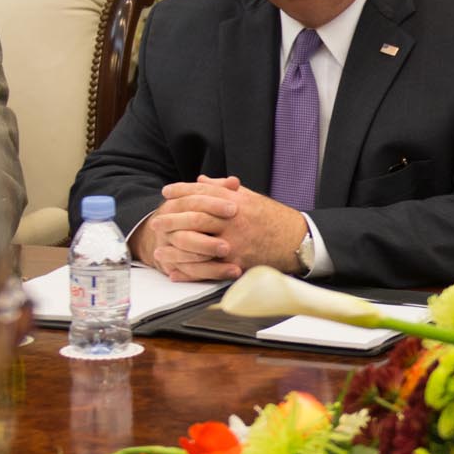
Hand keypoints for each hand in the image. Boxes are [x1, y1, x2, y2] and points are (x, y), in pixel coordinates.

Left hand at [134, 175, 307, 281]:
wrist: (297, 242)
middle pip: (196, 216)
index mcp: (237, 201)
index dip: (182, 190)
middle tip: (156, 220)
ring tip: (159, 249)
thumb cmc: (274, 219)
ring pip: (198, 242)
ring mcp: (235, 242)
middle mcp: (234, 220)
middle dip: (173, 218)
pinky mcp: (237, 263)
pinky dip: (189, 271)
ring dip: (175, 246)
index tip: (166, 192)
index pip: (203, 192)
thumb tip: (201, 181)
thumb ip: (224, 190)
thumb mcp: (251, 198)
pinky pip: (208, 268)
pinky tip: (175, 271)